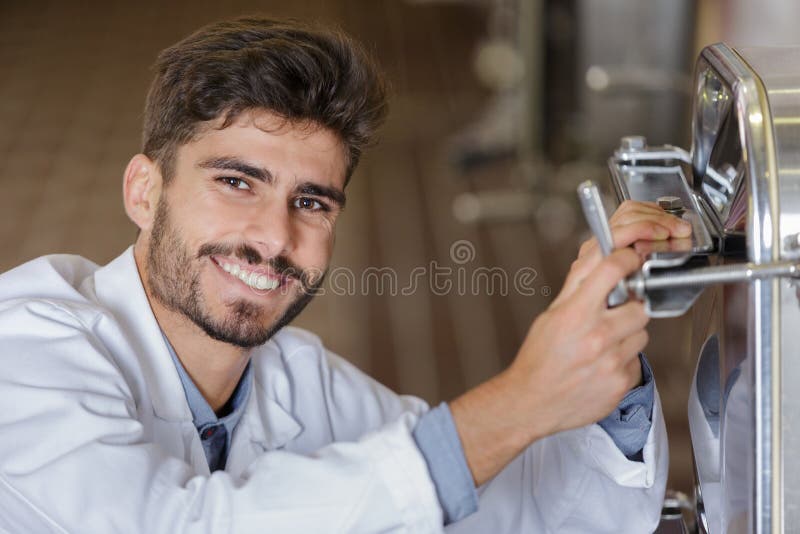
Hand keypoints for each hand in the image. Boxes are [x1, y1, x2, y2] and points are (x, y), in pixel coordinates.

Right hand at [449, 200, 689, 485]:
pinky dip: (624, 360)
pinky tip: (602, 364)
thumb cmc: (538, 359)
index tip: (629, 259)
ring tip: (603, 344)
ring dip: (628, 335)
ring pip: (642, 334)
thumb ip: (577, 286)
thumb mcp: (551, 315)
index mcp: (576, 313)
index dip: (626, 258)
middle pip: (639, 306)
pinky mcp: (622, 382)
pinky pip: (637, 360)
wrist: (532, 402)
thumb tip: (596, 258)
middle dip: (629, 309)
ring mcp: (612, 361)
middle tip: (612, 316)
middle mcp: (597, 336)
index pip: (612, 269)